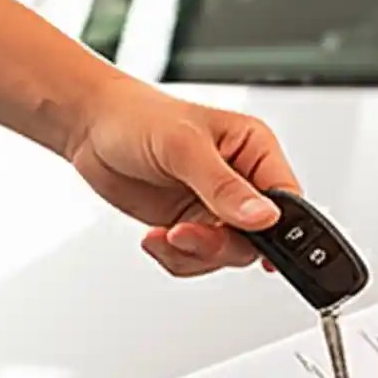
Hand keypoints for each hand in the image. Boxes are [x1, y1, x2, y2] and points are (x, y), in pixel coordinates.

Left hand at [65, 77, 298, 276]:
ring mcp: (216, 207)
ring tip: (167, 233)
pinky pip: (199, 260)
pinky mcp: (192, 225)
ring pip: (229, 254)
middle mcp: (241, 181)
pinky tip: (157, 236)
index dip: (276, 229)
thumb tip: (263, 216)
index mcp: (254, 150)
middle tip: (189, 233)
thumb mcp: (183, 148)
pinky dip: (176, 258)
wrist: (91, 129)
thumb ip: (224, 186)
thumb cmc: (137, 118)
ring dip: (195, 253)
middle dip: (221, 244)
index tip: (256, 246)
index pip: (287, 199)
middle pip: (260, 237)